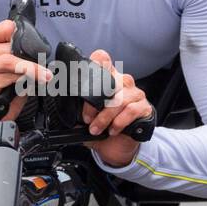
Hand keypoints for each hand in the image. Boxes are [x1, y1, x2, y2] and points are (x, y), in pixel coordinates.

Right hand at [0, 18, 51, 141]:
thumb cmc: (3, 84)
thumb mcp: (11, 62)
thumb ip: (18, 51)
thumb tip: (39, 48)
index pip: (7, 28)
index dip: (23, 36)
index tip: (38, 46)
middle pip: (10, 47)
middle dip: (31, 57)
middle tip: (46, 66)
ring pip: (10, 61)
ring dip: (32, 69)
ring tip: (46, 75)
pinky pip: (8, 77)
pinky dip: (24, 80)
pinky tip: (32, 84)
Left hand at [82, 49, 151, 166]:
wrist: (116, 147)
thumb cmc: (101, 128)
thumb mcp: (84, 117)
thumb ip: (76, 107)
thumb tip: (62, 105)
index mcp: (107, 78)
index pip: (103, 59)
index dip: (95, 62)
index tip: (82, 76)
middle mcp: (122, 82)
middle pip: (109, 81)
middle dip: (93, 103)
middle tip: (86, 118)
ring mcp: (135, 94)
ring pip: (119, 99)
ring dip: (104, 117)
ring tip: (96, 129)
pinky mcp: (144, 107)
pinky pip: (131, 110)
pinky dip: (118, 122)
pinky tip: (112, 130)